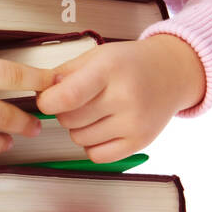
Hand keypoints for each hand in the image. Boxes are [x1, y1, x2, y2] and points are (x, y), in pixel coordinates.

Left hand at [34, 35, 207, 162]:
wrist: (172, 73)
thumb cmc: (132, 63)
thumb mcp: (98, 55)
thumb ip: (64, 73)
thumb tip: (39, 93)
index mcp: (110, 69)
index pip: (67, 97)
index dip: (47, 102)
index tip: (46, 100)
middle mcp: (125, 97)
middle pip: (69, 120)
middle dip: (64, 112)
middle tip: (78, 100)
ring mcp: (134, 122)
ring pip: (79, 139)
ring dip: (78, 128)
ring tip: (95, 111)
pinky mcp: (139, 142)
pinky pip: (96, 155)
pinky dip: (91, 144)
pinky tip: (102, 127)